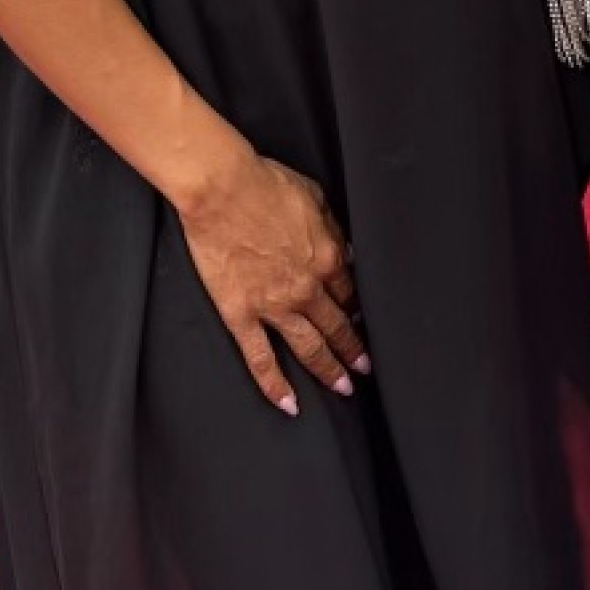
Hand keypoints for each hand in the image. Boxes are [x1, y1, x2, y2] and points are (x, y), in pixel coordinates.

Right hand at [177, 150, 366, 413]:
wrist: (223, 190)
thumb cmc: (266, 184)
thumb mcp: (316, 198)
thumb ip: (333, 229)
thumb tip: (345, 249)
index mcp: (327, 256)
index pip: (349, 291)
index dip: (357, 308)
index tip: (364, 320)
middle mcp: (306, 287)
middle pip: (336, 324)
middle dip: (354, 348)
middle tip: (366, 367)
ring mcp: (274, 305)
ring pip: (308, 347)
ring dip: (329, 370)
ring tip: (344, 387)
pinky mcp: (241, 315)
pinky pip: (260, 359)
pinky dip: (274, 385)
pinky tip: (288, 405)